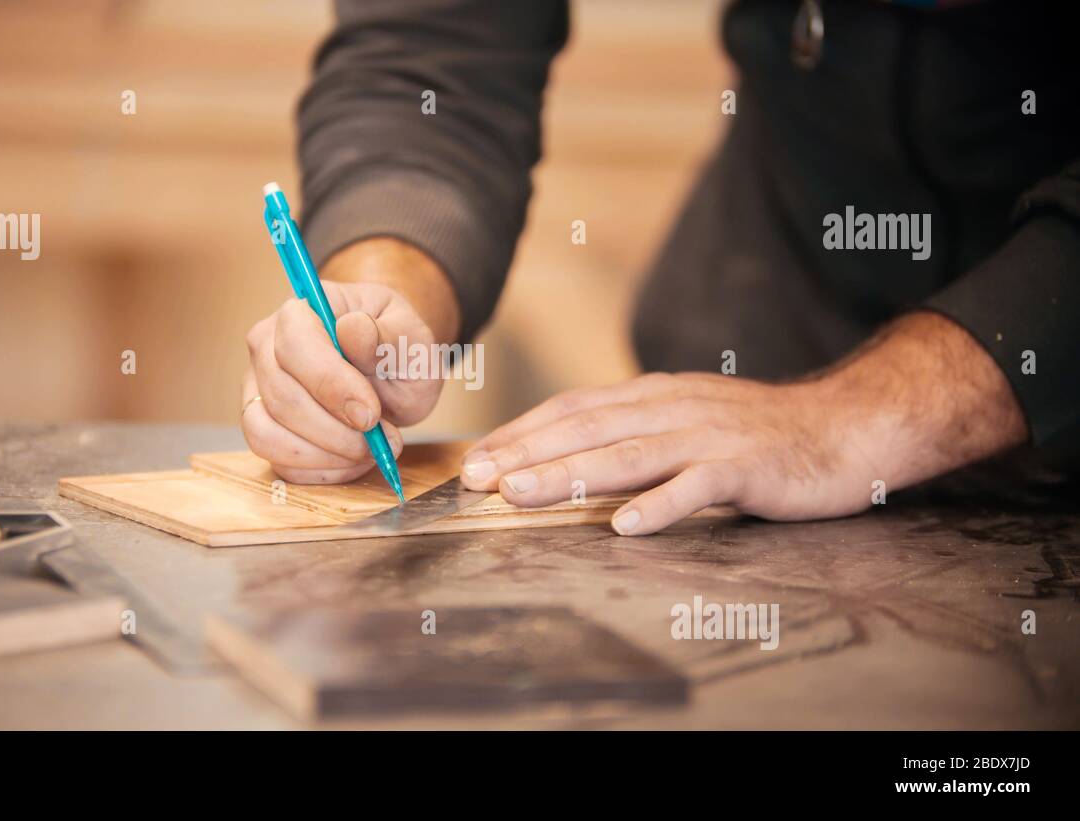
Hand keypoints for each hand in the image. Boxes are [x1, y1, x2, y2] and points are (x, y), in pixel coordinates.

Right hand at [242, 239, 459, 483]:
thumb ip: (388, 335)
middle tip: (381, 439)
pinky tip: (352, 460)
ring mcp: (258, 388)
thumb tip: (351, 330)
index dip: (330, 385)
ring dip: (324, 455)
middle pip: (281, 397)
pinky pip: (275, 460)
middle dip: (335, 431)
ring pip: (267, 434)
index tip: (371, 414)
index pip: (295, 345)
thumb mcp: (411, 339)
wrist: (391, 372)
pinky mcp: (262, 424)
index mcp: (300, 312)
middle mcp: (267, 347)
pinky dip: (319, 470)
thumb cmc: (396, 349)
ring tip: (369, 451)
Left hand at [460, 312, 1027, 534]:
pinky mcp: (746, 467)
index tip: (478, 460)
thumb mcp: (686, 421)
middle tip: (477, 480)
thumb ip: (634, 434)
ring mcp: (708, 436)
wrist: (846, 425)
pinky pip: (698, 487)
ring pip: (628, 454)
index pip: (573, 409)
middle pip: (587, 429)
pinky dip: (661, 505)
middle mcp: (672, 409)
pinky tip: (626, 526)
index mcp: (653, 397)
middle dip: (526, 453)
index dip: (522, 433)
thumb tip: (569, 458)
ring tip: (521, 496)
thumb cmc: (759, 433)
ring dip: (569, 475)